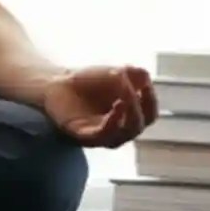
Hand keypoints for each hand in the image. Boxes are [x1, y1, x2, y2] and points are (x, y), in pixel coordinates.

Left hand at [42, 64, 157, 147]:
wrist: (59, 83)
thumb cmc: (90, 81)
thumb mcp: (117, 73)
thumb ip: (135, 75)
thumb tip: (146, 78)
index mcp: (130, 117)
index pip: (149, 115)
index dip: (150, 101)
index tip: (145, 85)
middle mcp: (119, 131)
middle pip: (138, 126)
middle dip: (138, 107)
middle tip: (129, 89)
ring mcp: (102, 136)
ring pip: (123, 134)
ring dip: (128, 115)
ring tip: (123, 98)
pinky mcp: (85, 136)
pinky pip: (103, 135)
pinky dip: (113, 123)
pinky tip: (116, 108)